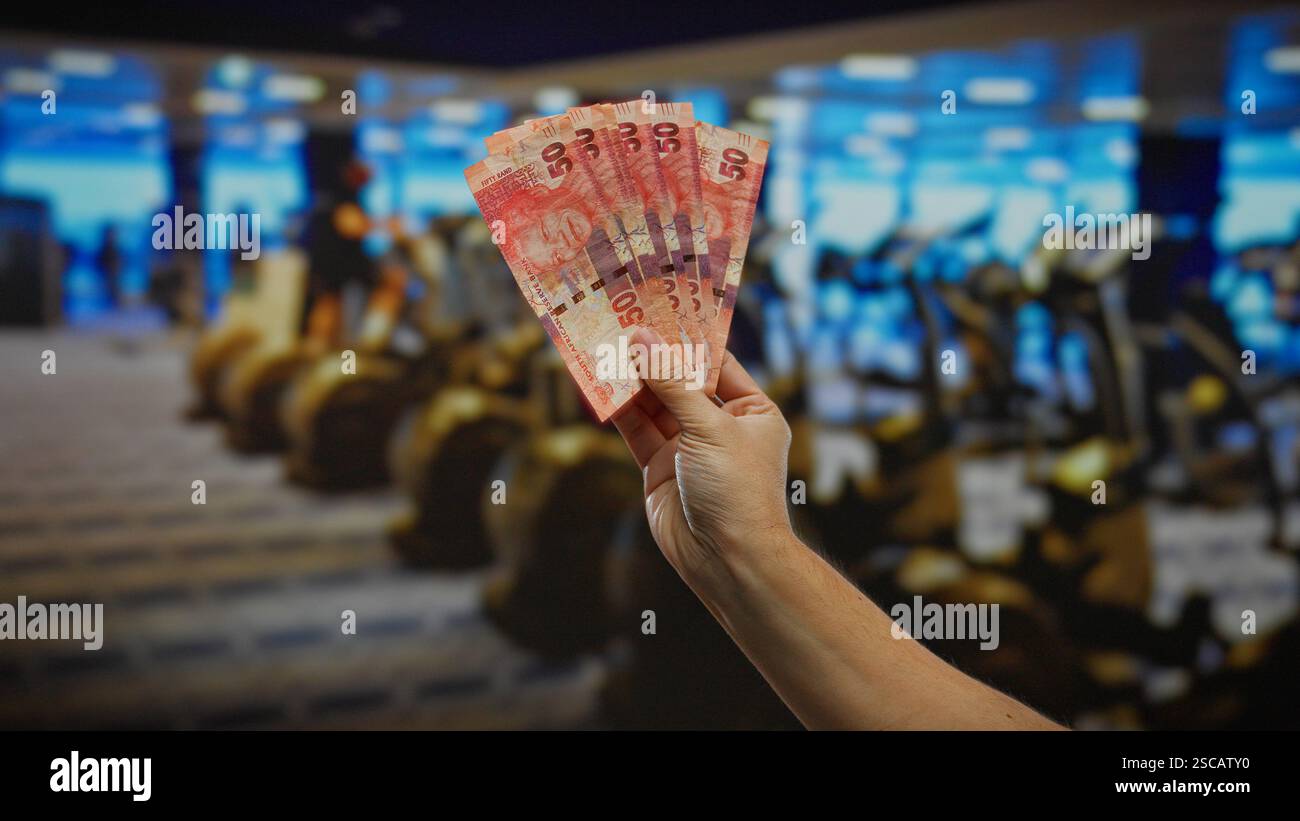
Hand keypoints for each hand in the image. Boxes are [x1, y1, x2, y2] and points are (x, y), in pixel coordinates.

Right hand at [612, 328, 794, 588]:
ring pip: (654, 402)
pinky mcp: (659, 467)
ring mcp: (688, 446)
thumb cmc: (737, 490)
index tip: (657, 307)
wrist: (726, 559)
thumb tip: (642, 339)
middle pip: (680, 379)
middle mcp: (721, 425)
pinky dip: (618, 407)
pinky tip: (599, 382)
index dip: (686, 336)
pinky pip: (636, 429)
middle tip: (621, 320)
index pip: (716, 361)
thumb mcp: (708, 428)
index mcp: (753, 410)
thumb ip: (671, 384)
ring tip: (602, 344)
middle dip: (652, 354)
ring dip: (630, 377)